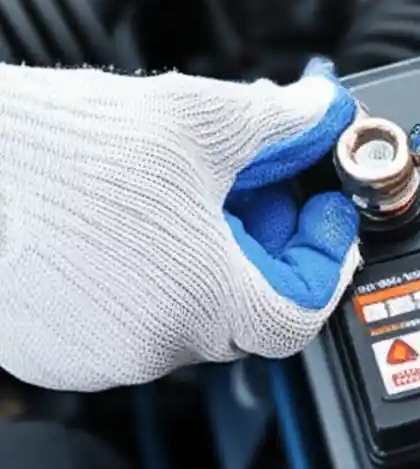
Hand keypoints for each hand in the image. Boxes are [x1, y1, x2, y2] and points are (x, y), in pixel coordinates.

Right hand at [0, 59, 360, 390]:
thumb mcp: (200, 118)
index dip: (323, 258)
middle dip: (267, 245)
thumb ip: (283, 124)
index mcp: (199, 305)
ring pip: (184, 313)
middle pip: (245, 311)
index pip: (300, 313)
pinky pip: (125, 318)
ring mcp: (91, 355)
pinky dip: (151, 273)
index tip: (321, 216)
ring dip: (207, 256)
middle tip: (262, 186)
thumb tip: (321, 113)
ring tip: (193, 190)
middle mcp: (147, 347)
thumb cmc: (56, 149)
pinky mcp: (47, 348)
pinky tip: (136, 217)